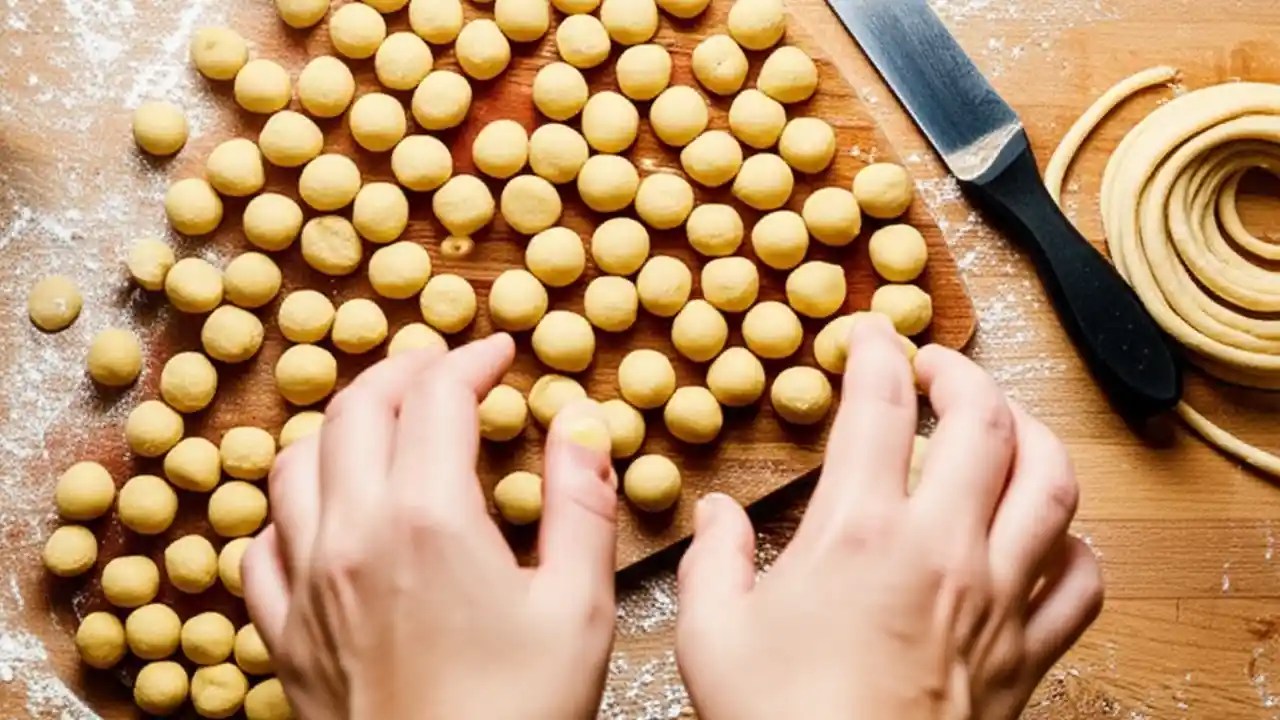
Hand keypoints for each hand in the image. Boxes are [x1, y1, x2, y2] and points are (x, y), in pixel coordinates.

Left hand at [241, 335, 619, 719]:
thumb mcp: (578, 607)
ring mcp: (306, 584)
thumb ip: (581, 505)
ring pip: (296, 462)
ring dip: (343, 424)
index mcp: (428, 520)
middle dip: (405, 372)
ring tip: (385, 425)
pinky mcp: (285, 632)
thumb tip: (580, 428)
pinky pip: (260, 543)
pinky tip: (322, 516)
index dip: (471, 360)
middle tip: (447, 372)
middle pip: (358, 409)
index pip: (437, 397)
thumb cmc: (519, 715)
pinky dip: (290, 507)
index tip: (500, 352)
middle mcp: (352, 536)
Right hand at [675, 316, 1102, 719]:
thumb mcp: (711, 637)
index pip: (880, 405)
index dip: (876, 351)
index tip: (870, 334)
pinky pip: (1081, 582)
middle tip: (935, 368)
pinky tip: (1048, 537)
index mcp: (860, 535)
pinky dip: (1074, 545)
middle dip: (962, 374)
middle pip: (985, 422)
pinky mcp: (1026, 654)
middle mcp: (943, 552)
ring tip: (1003, 426)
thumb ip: (712, 561)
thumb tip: (714, 516)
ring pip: (1053, 486)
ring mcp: (997, 601)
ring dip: (1033, 436)